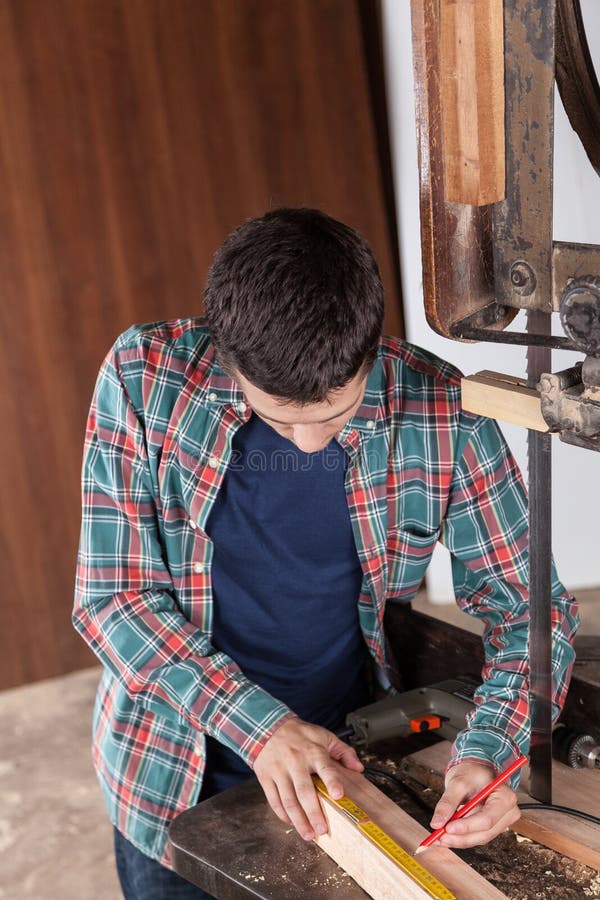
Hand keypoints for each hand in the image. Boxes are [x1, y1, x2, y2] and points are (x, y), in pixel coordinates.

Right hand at [253, 718, 363, 840]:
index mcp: (313, 751)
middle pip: (304, 791)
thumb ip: (343, 751)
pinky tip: (292, 823)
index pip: (325, 767)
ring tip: (308, 835)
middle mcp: (295, 762)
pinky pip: (274, 800)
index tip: (338, 795)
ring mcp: (279, 771)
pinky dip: (283, 815)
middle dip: (314, 813)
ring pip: (288, 800)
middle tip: (322, 830)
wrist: (266, 727)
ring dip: (299, 820)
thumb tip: (358, 768)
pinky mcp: (266, 778)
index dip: (332, 781)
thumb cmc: (299, 734)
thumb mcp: (323, 736)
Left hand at [430, 761, 520, 848]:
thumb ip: (447, 802)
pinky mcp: (493, 827)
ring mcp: (502, 822)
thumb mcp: (458, 782)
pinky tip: (445, 836)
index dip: (467, 826)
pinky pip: (477, 837)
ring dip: (458, 840)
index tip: (447, 828)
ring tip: (438, 837)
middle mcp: (508, 812)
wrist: (476, 770)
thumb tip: (437, 823)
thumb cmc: (471, 773)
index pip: (487, 819)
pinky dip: (460, 838)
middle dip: (460, 836)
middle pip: (484, 832)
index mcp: (505, 797)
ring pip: (479, 838)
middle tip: (439, 836)